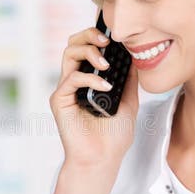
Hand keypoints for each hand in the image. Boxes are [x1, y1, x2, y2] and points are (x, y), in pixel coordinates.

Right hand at [50, 25, 139, 171]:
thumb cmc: (113, 135)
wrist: (103, 158)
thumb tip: (135, 56)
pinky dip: (90, 78)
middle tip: (108, 41)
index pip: (89, 47)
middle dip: (90, 35)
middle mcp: (76, 80)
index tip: (116, 35)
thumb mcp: (129, 101)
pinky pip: (72, 78)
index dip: (98, 36)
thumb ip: (128, 79)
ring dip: (89, 52)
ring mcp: (67, 89)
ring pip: (69, 54)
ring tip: (106, 64)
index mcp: (90, 78)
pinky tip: (105, 87)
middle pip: (74, 43)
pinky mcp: (60, 100)